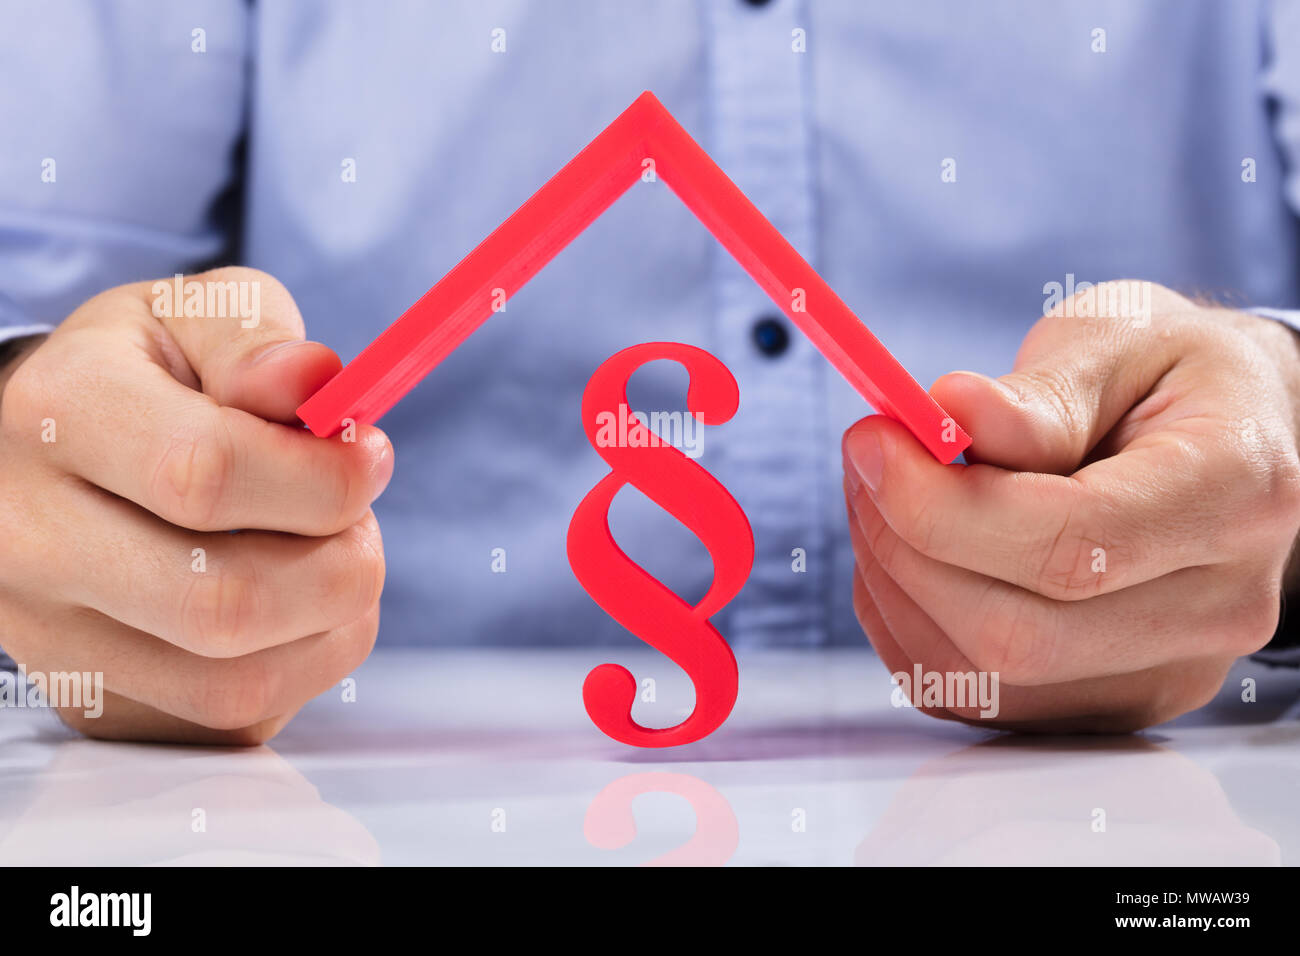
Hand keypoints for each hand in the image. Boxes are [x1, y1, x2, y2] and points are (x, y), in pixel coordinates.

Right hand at [0, 268, 391, 743]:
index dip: (324, 478)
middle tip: (357, 522)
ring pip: (238, 683)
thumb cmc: (144, 379)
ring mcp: (53, 636)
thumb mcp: (192, 319)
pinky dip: (303, 666)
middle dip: (341, 565)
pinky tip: (295, 608)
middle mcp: (31, 539)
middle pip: (223, 605)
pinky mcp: (96, 701)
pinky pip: (236, 718)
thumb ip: (257, 339)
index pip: (204, 475)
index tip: (370, 458)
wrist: (48, 453)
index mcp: (58, 416)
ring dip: (333, 625)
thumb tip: (313, 383)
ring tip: (332, 560)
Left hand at [843, 281, 1299, 731]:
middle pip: (1019, 634)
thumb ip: (1040, 393)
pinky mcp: (1110, 701)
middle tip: (866, 464)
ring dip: (895, 587)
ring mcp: (1168, 672)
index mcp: (1235, 493)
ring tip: (879, 498)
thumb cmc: (1171, 378)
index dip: (943, 507)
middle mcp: (1218, 606)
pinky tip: (904, 554)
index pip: (1072, 543)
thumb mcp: (1119, 339)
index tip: (874, 445)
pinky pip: (974, 696)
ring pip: (982, 677)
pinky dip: (909, 626)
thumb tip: (950, 414)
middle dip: (907, 548)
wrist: (1229, 442)